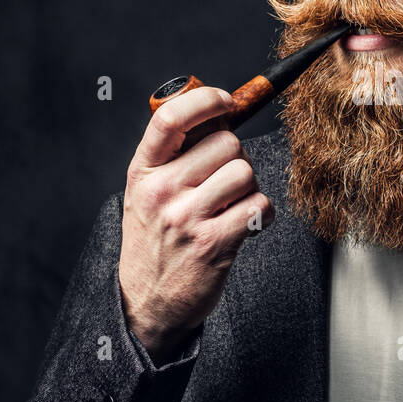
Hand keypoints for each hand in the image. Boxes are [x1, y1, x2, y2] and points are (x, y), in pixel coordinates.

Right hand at [117, 86, 274, 364]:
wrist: (146, 302)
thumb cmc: (155, 239)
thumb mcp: (147, 190)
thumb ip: (175, 153)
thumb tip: (221, 111)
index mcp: (142, 170)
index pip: (171, 117)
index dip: (206, 99)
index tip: (226, 101)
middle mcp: (161, 190)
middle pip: (226, 142)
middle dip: (234, 158)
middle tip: (222, 183)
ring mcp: (186, 218)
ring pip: (245, 171)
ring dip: (248, 188)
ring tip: (229, 207)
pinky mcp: (214, 243)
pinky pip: (259, 206)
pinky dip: (260, 214)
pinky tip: (242, 226)